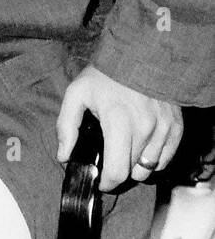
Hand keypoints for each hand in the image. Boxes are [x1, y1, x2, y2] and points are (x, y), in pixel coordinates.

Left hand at [56, 64, 183, 189]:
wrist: (138, 56)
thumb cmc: (104, 76)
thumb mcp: (76, 94)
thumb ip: (66, 126)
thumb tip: (64, 156)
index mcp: (118, 123)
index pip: (117, 171)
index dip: (107, 183)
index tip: (100, 181)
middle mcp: (145, 129)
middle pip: (133, 172)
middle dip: (118, 172)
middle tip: (108, 161)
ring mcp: (163, 129)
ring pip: (149, 167)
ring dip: (135, 166)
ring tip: (123, 151)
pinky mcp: (175, 128)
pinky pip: (165, 159)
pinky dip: (153, 159)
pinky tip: (140, 146)